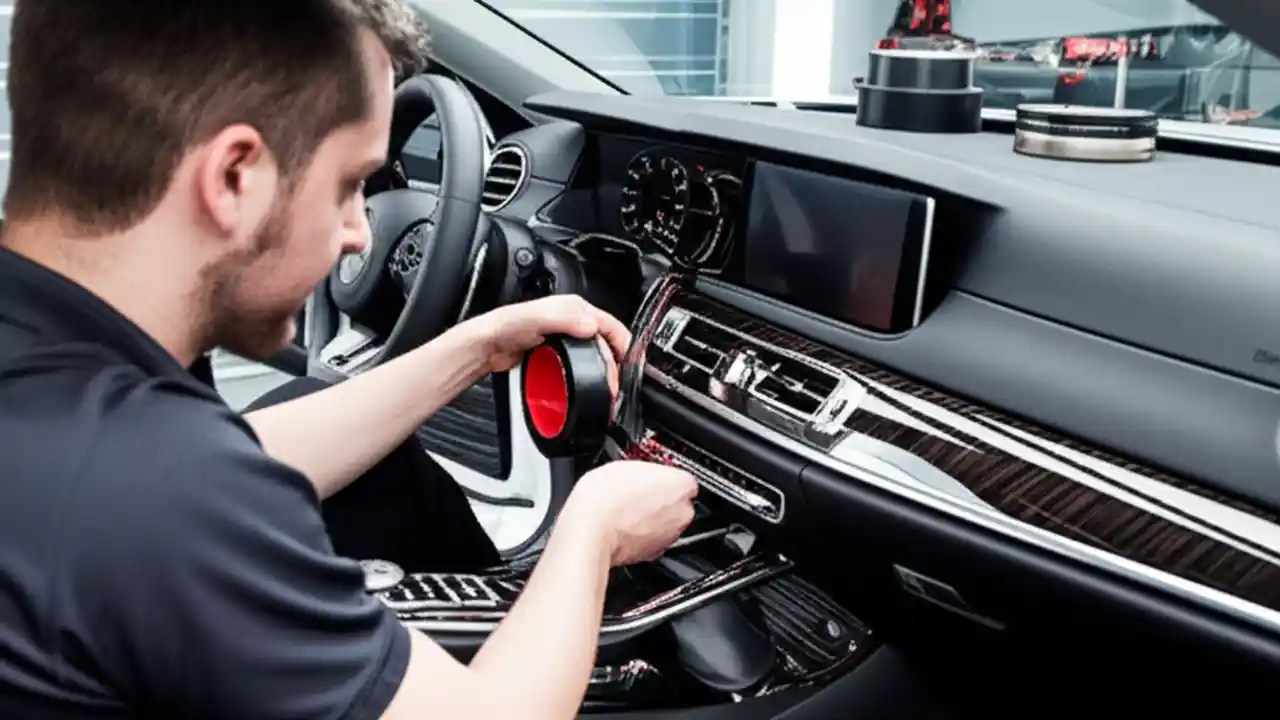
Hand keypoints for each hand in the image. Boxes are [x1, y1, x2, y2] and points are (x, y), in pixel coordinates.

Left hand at [466, 294, 631, 398]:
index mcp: (574, 308)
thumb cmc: (506, 327)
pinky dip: (590, 373)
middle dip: (616, 362)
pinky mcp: (559, 352)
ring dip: (605, 369)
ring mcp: (566, 337)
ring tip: (608, 386)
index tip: (629, 363)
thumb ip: (562, 318)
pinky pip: (583, 363)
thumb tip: (589, 325)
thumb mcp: (535, 317)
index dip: (624, 344)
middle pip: (607, 342)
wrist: (487, 346)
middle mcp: (573, 320)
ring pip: (597, 353)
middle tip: (615, 383)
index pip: (610, 325)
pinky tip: (588, 383)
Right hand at [562, 460, 698, 566]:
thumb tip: (644, 477)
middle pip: (678, 503)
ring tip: (625, 511)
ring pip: (667, 523)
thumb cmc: (605, 496)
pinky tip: (624, 527)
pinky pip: (654, 540)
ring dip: (652, 519)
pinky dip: (643, 535)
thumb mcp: (625, 466)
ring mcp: (670, 535)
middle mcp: (682, 512)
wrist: (590, 531)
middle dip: (661, 500)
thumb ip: (646, 472)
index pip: (683, 479)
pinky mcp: (655, 553)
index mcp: (681, 484)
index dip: (664, 479)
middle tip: (636, 494)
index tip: (651, 480)